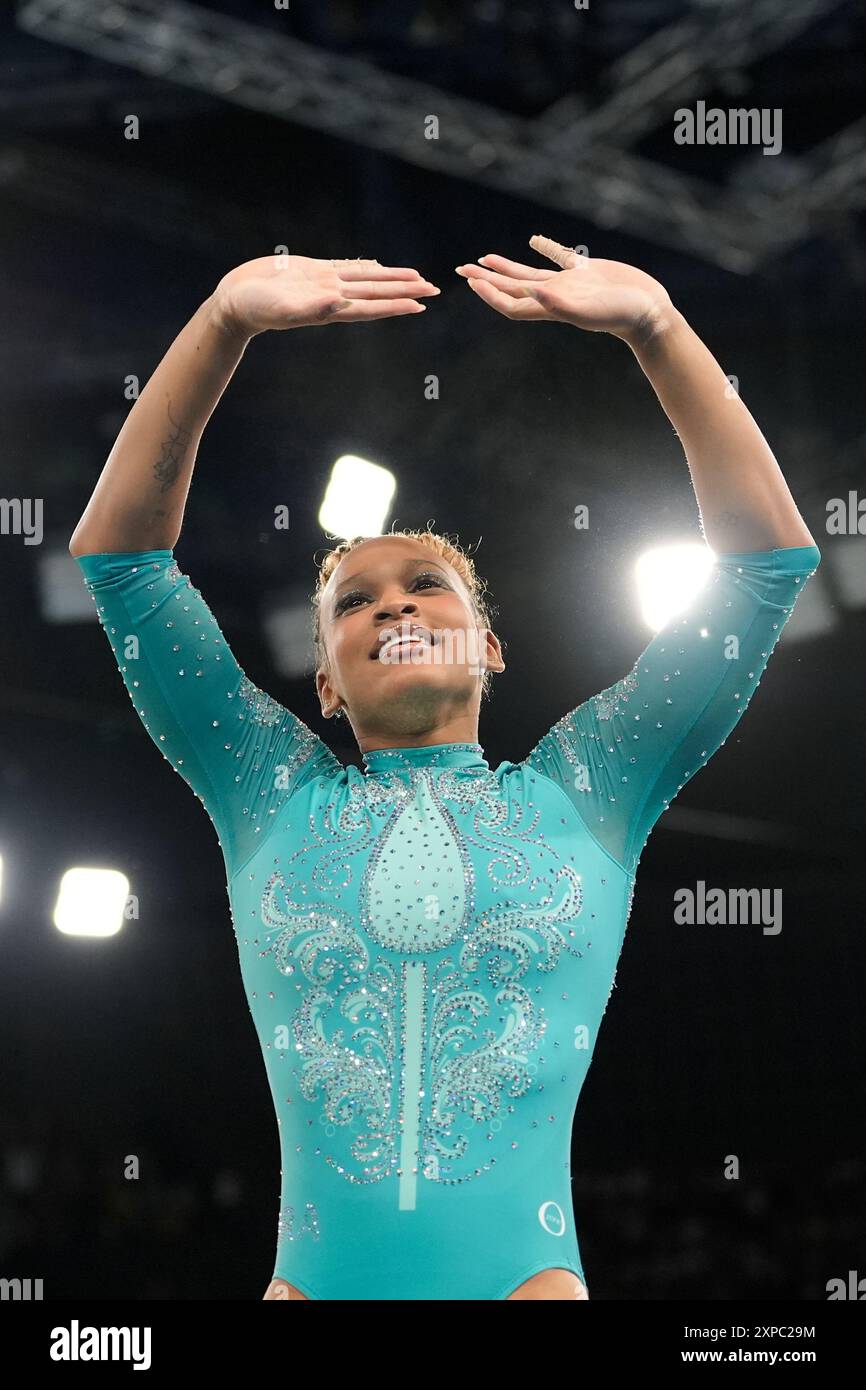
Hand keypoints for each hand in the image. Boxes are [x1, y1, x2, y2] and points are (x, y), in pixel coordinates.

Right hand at [211, 253, 439, 336]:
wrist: (234, 302)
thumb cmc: (254, 309)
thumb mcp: (282, 308)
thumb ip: (311, 307)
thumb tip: (338, 303)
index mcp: (330, 308)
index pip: (371, 306)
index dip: (397, 305)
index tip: (422, 304)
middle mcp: (332, 297)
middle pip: (377, 292)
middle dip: (406, 290)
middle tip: (435, 288)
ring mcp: (324, 283)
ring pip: (366, 279)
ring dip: (392, 279)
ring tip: (417, 277)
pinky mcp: (312, 271)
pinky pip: (346, 267)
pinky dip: (365, 267)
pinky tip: (377, 267)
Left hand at [455, 235, 673, 343]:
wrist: (649, 313)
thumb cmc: (621, 315)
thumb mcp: (589, 311)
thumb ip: (559, 304)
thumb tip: (532, 294)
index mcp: (551, 307)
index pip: (511, 304)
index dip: (490, 294)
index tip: (472, 281)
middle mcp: (555, 296)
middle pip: (512, 289)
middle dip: (487, 279)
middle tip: (463, 269)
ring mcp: (570, 284)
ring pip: (530, 274)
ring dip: (507, 268)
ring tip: (485, 259)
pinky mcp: (587, 271)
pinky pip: (561, 258)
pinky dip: (547, 248)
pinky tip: (535, 240)